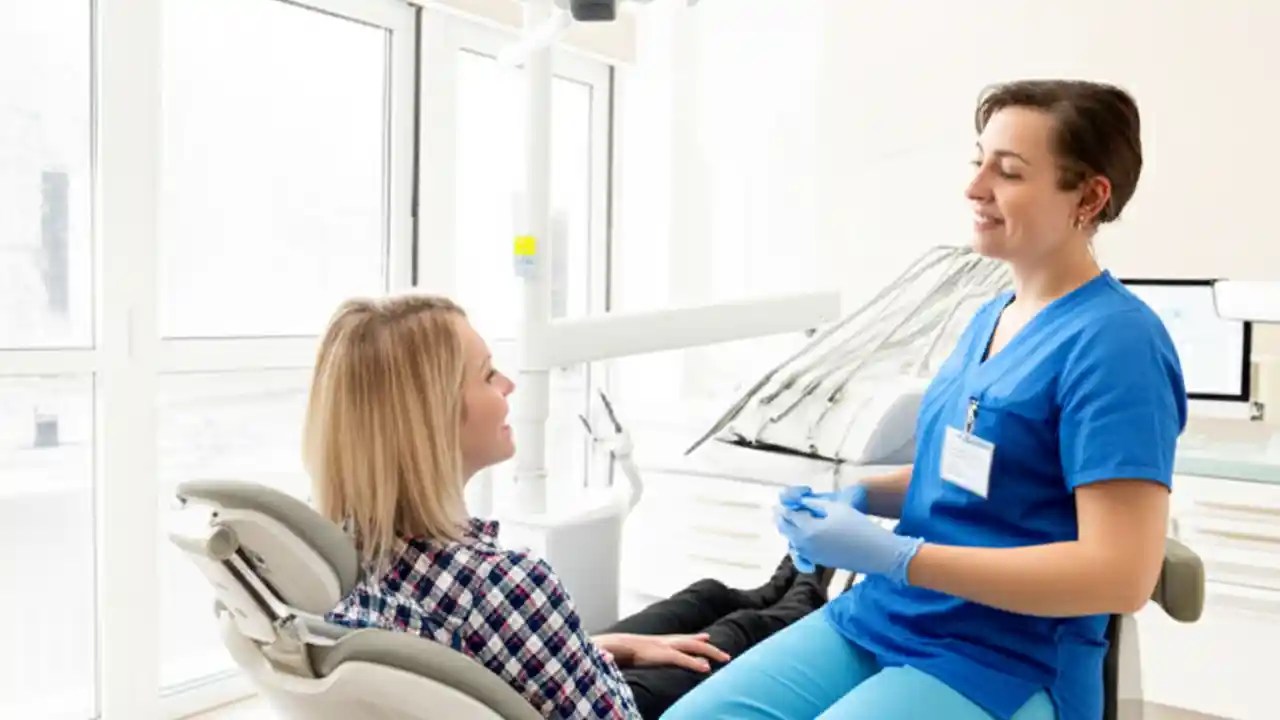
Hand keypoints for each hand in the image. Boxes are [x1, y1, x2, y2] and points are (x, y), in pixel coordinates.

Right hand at [593, 633, 730, 672]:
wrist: (614, 645)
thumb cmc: (621, 649)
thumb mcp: (634, 651)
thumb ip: (642, 654)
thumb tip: (636, 657)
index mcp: (659, 641)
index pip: (682, 637)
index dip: (695, 637)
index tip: (707, 636)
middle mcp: (665, 641)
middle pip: (693, 642)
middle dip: (710, 647)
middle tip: (725, 655)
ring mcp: (666, 647)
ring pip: (694, 647)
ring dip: (711, 652)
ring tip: (724, 659)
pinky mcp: (664, 655)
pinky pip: (684, 659)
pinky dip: (696, 663)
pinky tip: (706, 668)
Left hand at [777, 485, 869, 570]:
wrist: (874, 552)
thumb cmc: (857, 526)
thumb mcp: (835, 508)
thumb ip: (813, 504)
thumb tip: (799, 502)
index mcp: (807, 529)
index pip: (789, 515)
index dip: (784, 506)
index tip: (781, 500)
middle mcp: (804, 544)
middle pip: (785, 529)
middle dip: (782, 518)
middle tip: (780, 509)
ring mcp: (810, 555)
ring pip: (791, 541)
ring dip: (788, 529)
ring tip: (789, 520)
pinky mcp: (818, 561)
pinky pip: (800, 550)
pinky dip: (796, 541)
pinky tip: (800, 534)